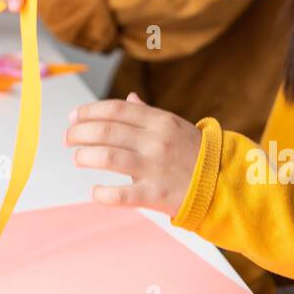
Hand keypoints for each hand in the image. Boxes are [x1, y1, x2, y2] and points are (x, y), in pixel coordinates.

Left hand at [65, 93, 201, 214]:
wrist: (226, 184)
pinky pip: (120, 194)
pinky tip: (94, 191)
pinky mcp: (156, 195)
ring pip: (107, 157)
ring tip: (77, 158)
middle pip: (106, 130)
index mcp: (159, 121)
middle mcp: (155, 141)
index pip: (116, 109)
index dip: (89, 111)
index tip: (72, 116)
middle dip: (79, 133)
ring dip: (85, 156)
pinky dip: (101, 193)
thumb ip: (149, 113)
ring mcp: (155, 168)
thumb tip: (128, 98)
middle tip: (67, 138)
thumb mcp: (175, 126)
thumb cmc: (195, 154)